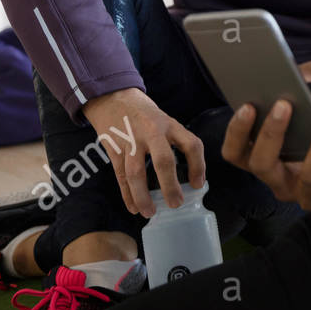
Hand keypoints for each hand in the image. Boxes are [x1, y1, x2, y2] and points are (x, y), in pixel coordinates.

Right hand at [81, 87, 204, 218]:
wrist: (112, 96)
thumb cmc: (143, 113)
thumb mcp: (164, 120)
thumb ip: (174, 141)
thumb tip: (188, 174)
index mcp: (170, 124)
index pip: (192, 144)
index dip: (198, 166)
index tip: (198, 185)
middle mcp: (152, 132)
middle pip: (164, 161)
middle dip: (170, 186)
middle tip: (176, 203)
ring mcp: (131, 140)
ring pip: (137, 173)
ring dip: (143, 196)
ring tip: (150, 213)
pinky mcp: (114, 148)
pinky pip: (120, 176)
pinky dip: (127, 194)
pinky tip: (133, 207)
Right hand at [221, 99, 310, 209]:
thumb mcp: (305, 126)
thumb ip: (292, 111)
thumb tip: (286, 84)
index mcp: (266, 164)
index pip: (236, 155)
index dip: (236, 132)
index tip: (248, 106)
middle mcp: (281, 184)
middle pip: (262, 165)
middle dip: (271, 134)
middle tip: (283, 104)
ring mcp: (309, 196)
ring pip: (308, 175)